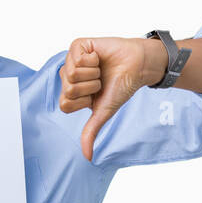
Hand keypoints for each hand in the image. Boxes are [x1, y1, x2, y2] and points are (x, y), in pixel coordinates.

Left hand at [58, 36, 160, 161]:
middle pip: (67, 89)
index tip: (95, 95)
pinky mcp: (78, 45)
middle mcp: (68, 77)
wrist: (137, 66)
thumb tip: (87, 157)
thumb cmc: (121, 87)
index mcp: (72, 93)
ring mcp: (72, 60)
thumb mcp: (104, 112)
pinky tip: (98, 58)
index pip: (64, 104)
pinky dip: (92, 60)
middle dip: (89, 87)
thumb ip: (91, 132)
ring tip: (100, 69)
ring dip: (92, 73)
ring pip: (71, 73)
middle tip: (100, 81)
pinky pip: (77, 57)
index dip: (83, 101)